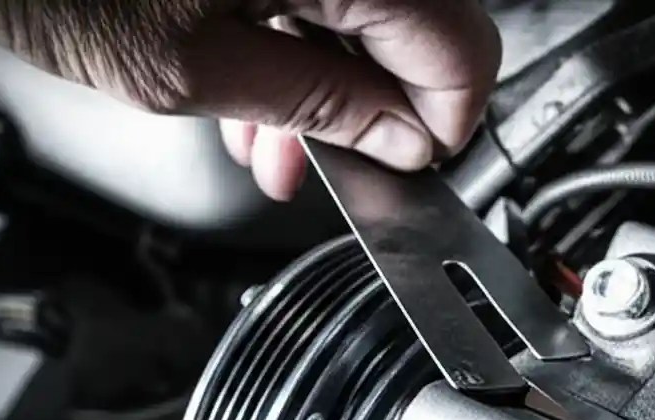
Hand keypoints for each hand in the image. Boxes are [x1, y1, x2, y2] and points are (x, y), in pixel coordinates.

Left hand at [0, 0, 500, 199]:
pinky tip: (249, 95)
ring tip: (269, 145)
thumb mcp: (193, 69)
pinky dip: (290, 48)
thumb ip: (320, 105)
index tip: (410, 167)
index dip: (442, 126)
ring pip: (363, 17)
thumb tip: (403, 138)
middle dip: (377, 113)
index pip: (461, 53)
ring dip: (326, 88)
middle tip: (337, 168)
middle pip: (416, 33)